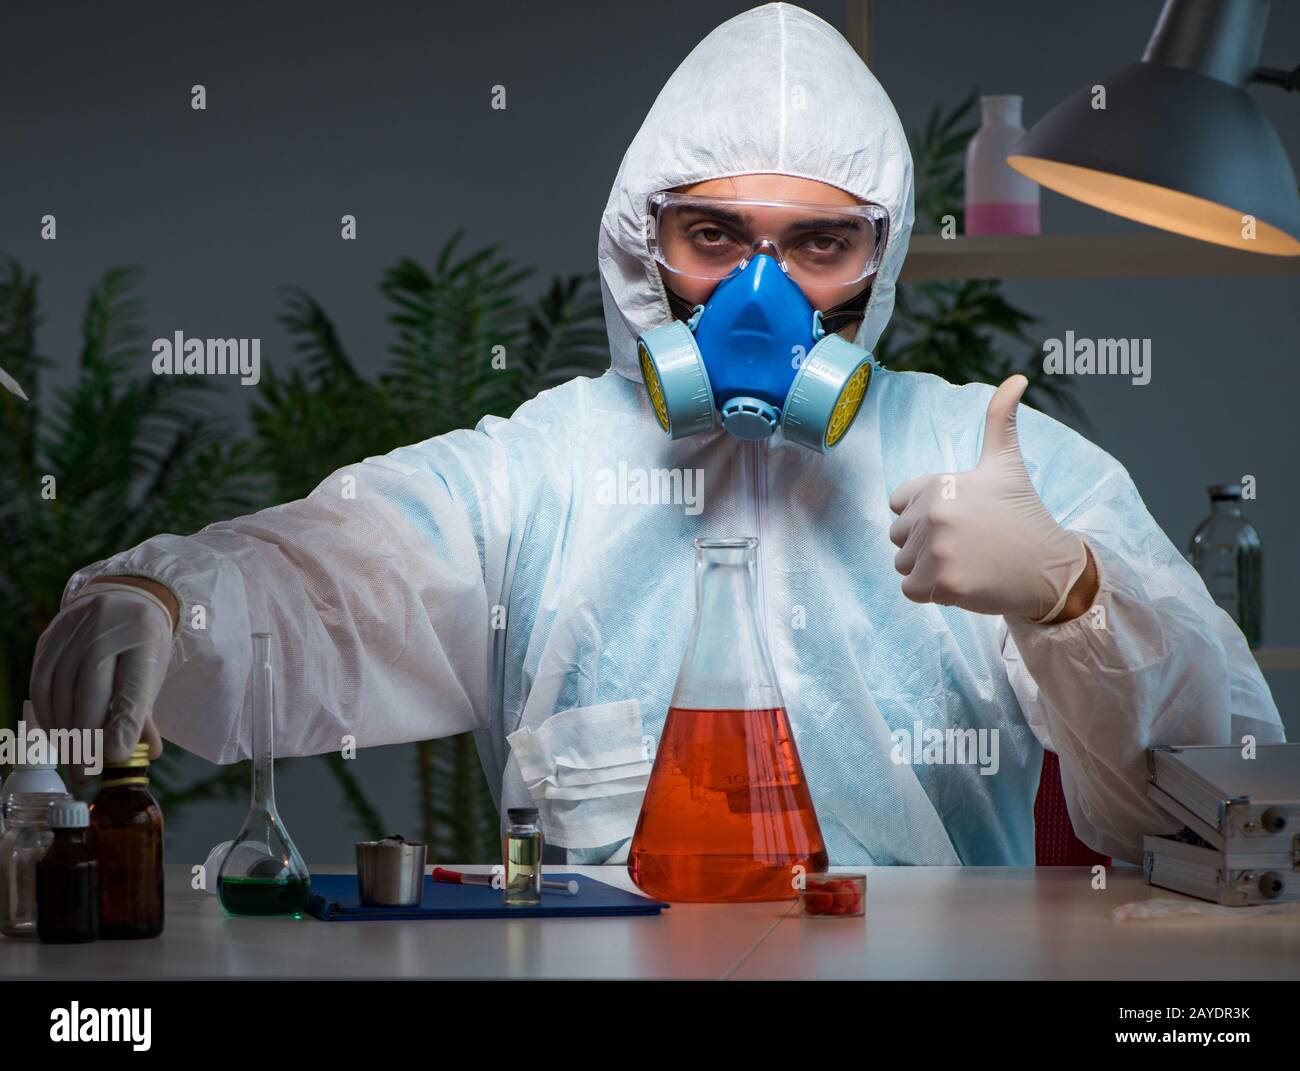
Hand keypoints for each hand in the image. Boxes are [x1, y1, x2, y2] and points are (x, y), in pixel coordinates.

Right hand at [29, 579, 175, 779]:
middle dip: (87, 739)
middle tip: (87, 773)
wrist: (123, 596)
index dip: (124, 723)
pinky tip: (59, 734)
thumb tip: (142, 754)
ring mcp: (71, 631)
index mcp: (142, 636)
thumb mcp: (152, 670)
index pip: (133, 685)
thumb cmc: (141, 643)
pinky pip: (41, 684)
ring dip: (64, 732)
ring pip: (59, 692)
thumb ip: (143, 710)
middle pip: (89, 692)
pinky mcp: (47, 638)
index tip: (117, 757)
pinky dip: (49, 715)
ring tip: (74, 761)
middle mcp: (104, 629)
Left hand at [887, 375, 1089, 622]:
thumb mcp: (1006, 464)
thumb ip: (1000, 420)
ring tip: (968, 561)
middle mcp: (935, 512)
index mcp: (940, 482)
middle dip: (926, 544)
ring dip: (929, 570)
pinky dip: (933, 593)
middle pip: (898, 536)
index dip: (924, 514)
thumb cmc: (1022, 515)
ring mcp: (938, 549)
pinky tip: (964, 582)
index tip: (961, 517)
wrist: (1049, 568)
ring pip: (903, 565)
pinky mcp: (942, 583)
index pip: (897, 504)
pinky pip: (911, 592)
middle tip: (968, 543)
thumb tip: (1017, 378)